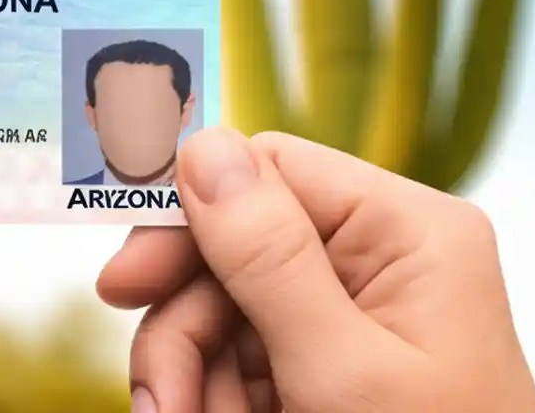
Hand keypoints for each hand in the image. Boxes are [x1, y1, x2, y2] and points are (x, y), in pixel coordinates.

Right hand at [97, 128, 534, 412]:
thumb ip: (271, 258)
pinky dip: (211, 399)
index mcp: (409, 231)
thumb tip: (204, 147)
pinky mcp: (325, 365)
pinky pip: (236, 358)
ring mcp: (350, 316)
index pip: (269, 170)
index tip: (125, 283)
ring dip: (189, 376)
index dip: (186, 219)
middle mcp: (381, 259)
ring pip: (221, 312)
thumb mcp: (341, 369)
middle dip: (184, 327)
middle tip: (158, 399)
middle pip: (232, 249)